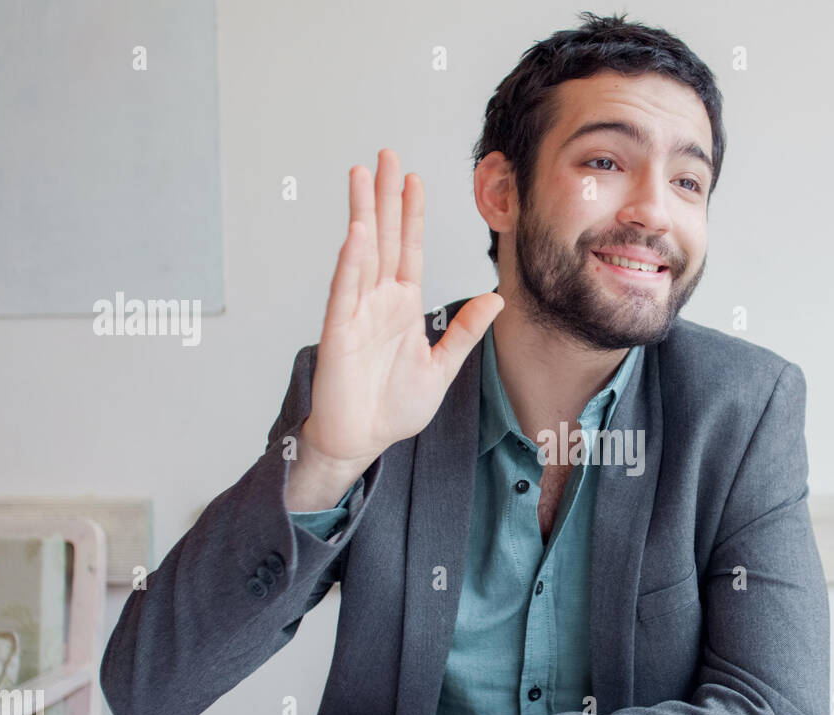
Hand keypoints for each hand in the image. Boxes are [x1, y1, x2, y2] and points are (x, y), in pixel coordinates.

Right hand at [302, 149, 505, 471]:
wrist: (363, 441)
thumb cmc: (393, 407)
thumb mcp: (443, 366)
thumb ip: (465, 331)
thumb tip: (495, 299)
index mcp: (402, 306)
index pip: (409, 249)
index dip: (411, 214)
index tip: (413, 178)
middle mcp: (378, 301)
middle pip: (383, 237)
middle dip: (384, 196)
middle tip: (384, 155)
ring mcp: (356, 312)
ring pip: (361, 252)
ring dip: (362, 213)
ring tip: (361, 175)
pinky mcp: (338, 331)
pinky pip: (345, 290)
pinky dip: (350, 261)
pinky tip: (356, 232)